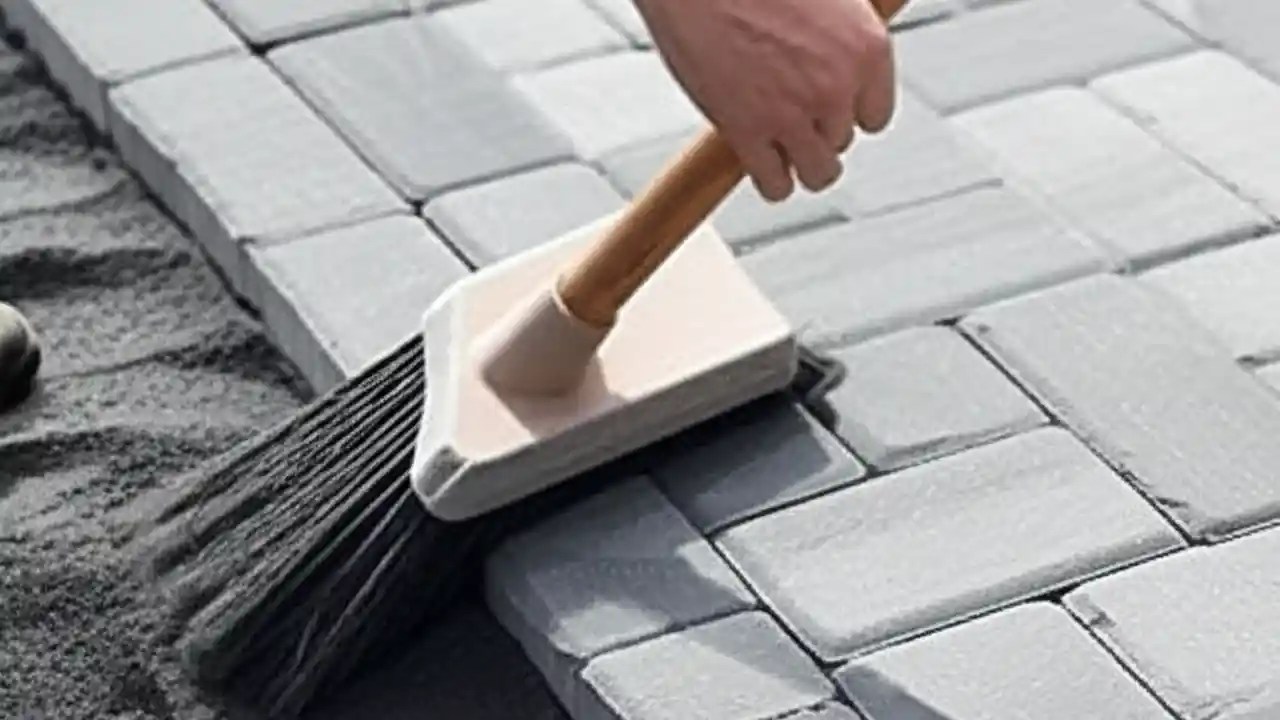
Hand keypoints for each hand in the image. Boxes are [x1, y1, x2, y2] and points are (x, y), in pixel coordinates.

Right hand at [638, 0, 897, 201]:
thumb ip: (838, 36)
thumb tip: (834, 59)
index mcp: (867, 47)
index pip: (876, 115)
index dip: (847, 111)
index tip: (828, 105)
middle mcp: (836, 86)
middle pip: (842, 141)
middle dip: (817, 129)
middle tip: (789, 111)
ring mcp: (792, 114)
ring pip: (818, 173)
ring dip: (800, 162)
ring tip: (780, 145)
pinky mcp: (747, 131)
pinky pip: (775, 185)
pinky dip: (770, 179)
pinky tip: (759, 158)